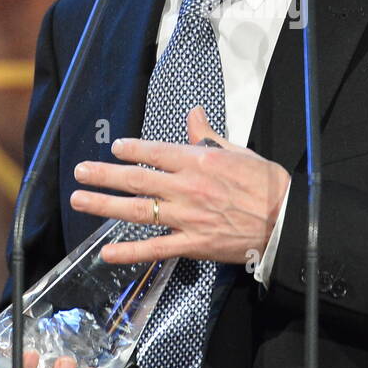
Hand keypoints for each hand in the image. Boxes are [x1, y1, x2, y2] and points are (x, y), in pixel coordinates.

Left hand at [70, 105, 290, 266]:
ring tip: (80, 200)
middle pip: (137, 179)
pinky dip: (130, 252)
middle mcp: (187, 187)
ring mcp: (187, 217)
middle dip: (104, 174)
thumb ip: (208, 136)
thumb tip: (194, 114)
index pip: (155, 151)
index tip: (115, 148)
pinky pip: (155, 248)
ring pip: (138, 210)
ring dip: (105, 205)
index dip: (131, 149)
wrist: (287, 220)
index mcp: (199, 161)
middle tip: (80, 172)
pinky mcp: (193, 244)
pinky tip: (107, 253)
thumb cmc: (266, 184)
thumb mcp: (238, 151)